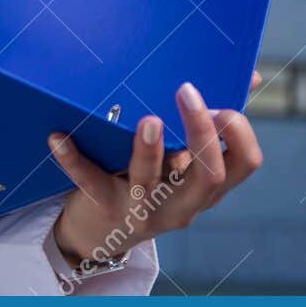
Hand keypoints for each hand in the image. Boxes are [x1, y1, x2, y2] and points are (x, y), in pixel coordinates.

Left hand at [46, 70, 265, 265]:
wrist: (101, 233)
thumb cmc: (147, 182)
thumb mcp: (181, 162)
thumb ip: (205, 126)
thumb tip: (248, 73)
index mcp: (205, 186)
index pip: (244, 164)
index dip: (239, 133)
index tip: (221, 103)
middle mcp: (183, 203)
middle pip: (210, 176)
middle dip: (202, 133)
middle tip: (187, 93)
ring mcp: (144, 210)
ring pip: (153, 183)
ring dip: (150, 151)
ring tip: (148, 120)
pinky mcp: (106, 208)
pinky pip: (90, 183)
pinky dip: (74, 159)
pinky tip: (57, 137)